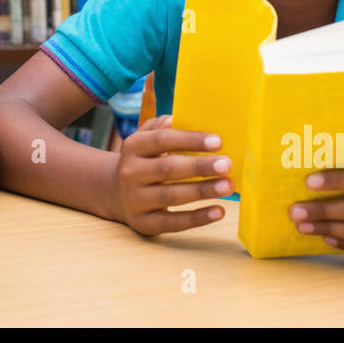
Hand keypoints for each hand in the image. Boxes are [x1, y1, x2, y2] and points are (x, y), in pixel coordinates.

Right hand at [113, 114, 232, 234]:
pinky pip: (173, 222)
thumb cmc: (144, 161)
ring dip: (202, 190)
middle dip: (200, 166)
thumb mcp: (145, 140)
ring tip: (228, 186)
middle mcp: (130, 172)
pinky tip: (219, 211)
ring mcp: (135, 199)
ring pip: (172, 196)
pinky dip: (198, 218)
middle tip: (227, 164)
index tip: (218, 142)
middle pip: (168, 168)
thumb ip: (160, 127)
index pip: (162, 140)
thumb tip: (174, 119)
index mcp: (133, 147)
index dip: (190, 140)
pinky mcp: (143, 223)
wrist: (115, 192)